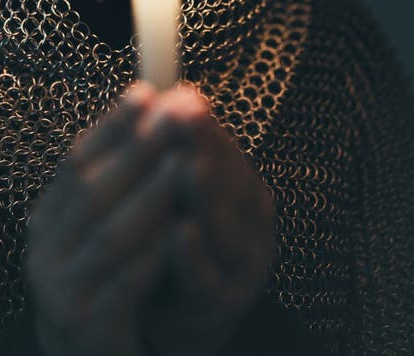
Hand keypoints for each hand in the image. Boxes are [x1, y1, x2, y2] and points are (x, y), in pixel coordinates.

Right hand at [26, 82, 180, 355]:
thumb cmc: (106, 279)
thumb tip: (156, 97)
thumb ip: (125, 172)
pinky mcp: (86, 329)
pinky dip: (150, 256)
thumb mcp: (108, 221)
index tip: (147, 90)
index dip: (112, 125)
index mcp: (49, 218)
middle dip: (138, 148)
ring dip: (148, 193)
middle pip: (91, 190)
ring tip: (183, 159)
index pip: (76, 160)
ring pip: (108, 236)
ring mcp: (61, 292)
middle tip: (176, 112)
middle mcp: (44, 251)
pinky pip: (122, 288)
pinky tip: (179, 229)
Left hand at [138, 83, 275, 355]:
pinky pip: (208, 279)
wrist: (171, 324)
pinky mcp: (221, 308)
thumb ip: (175, 152)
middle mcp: (250, 224)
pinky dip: (195, 255)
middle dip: (205, 144)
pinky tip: (180, 232)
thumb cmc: (168, 248)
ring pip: (225, 226)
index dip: (203, 123)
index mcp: (240, 191)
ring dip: (204, 191)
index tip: (181, 92)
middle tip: (187, 112)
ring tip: (186, 163)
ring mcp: (240, 267)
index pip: (226, 151)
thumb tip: (162, 90)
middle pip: (230, 179)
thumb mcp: (175, 195)